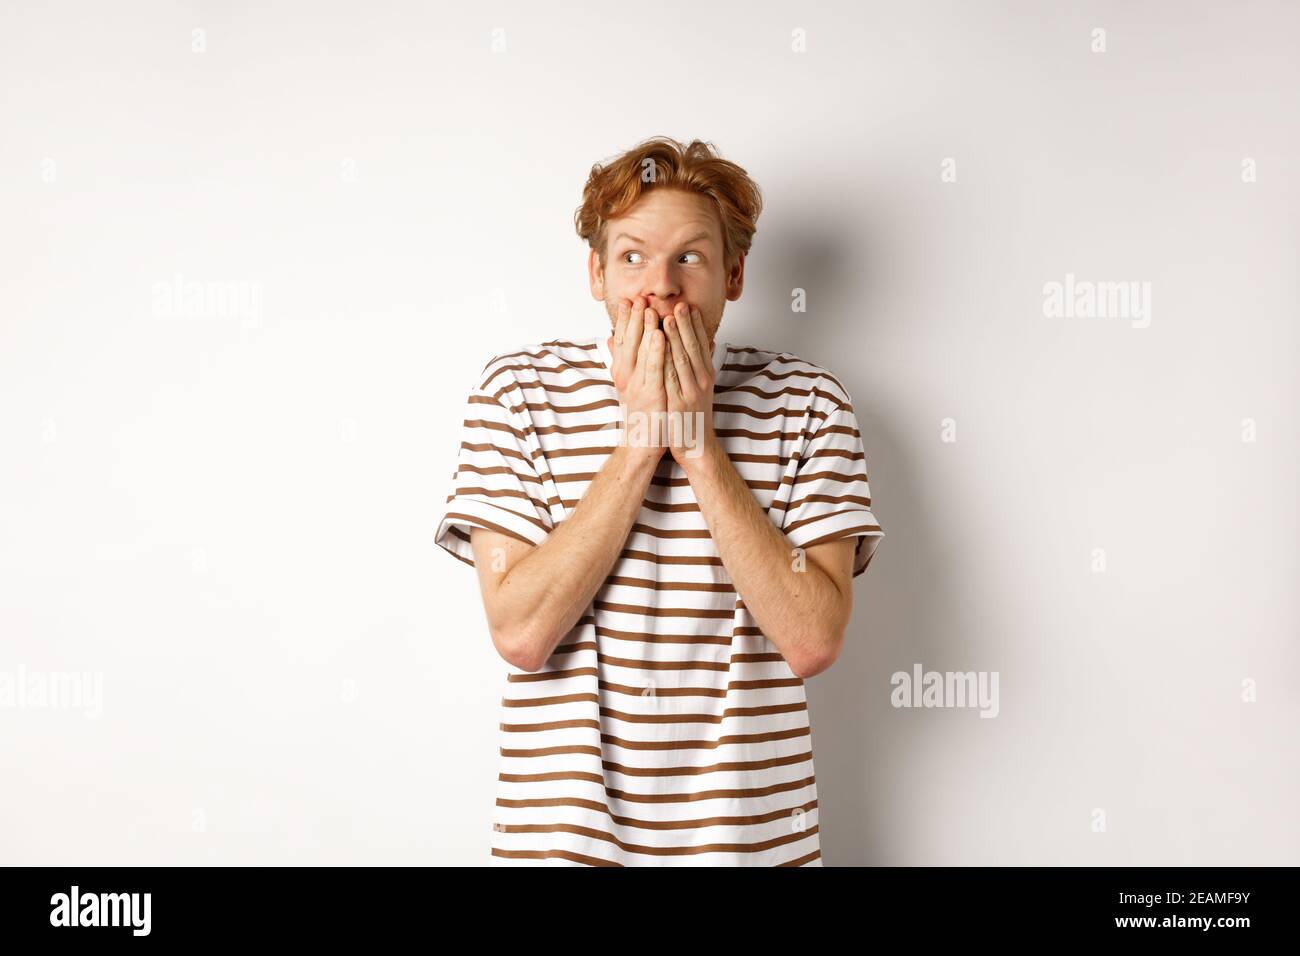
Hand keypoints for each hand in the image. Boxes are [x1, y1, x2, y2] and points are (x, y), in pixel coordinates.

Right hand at [607, 295, 667, 463]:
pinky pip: (654, 369)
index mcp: (622, 372)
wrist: (641, 445)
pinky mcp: (651, 395)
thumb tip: (610, 339)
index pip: (622, 339)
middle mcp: (626, 376)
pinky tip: (662, 335)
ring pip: (641, 351)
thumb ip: (622, 360)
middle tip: (638, 296)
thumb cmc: (641, 414)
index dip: (625, 319)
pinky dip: (657, 351)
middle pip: (629, 341)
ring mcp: (637, 385)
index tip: (629, 299)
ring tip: (650, 308)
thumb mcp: (629, 384)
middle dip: (634, 317)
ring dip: (645, 329)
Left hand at [661, 302, 717, 466]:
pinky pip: (671, 379)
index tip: (688, 306)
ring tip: (667, 319)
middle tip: (679, 304)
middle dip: (685, 324)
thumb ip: (703, 364)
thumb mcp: (702, 387)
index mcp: (706, 374)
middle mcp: (702, 380)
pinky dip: (665, 362)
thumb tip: (709, 341)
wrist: (697, 445)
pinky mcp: (679, 403)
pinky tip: (658, 350)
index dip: (695, 324)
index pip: (701, 344)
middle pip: (693, 347)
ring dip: (674, 338)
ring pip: (682, 360)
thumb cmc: (695, 415)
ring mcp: (691, 391)